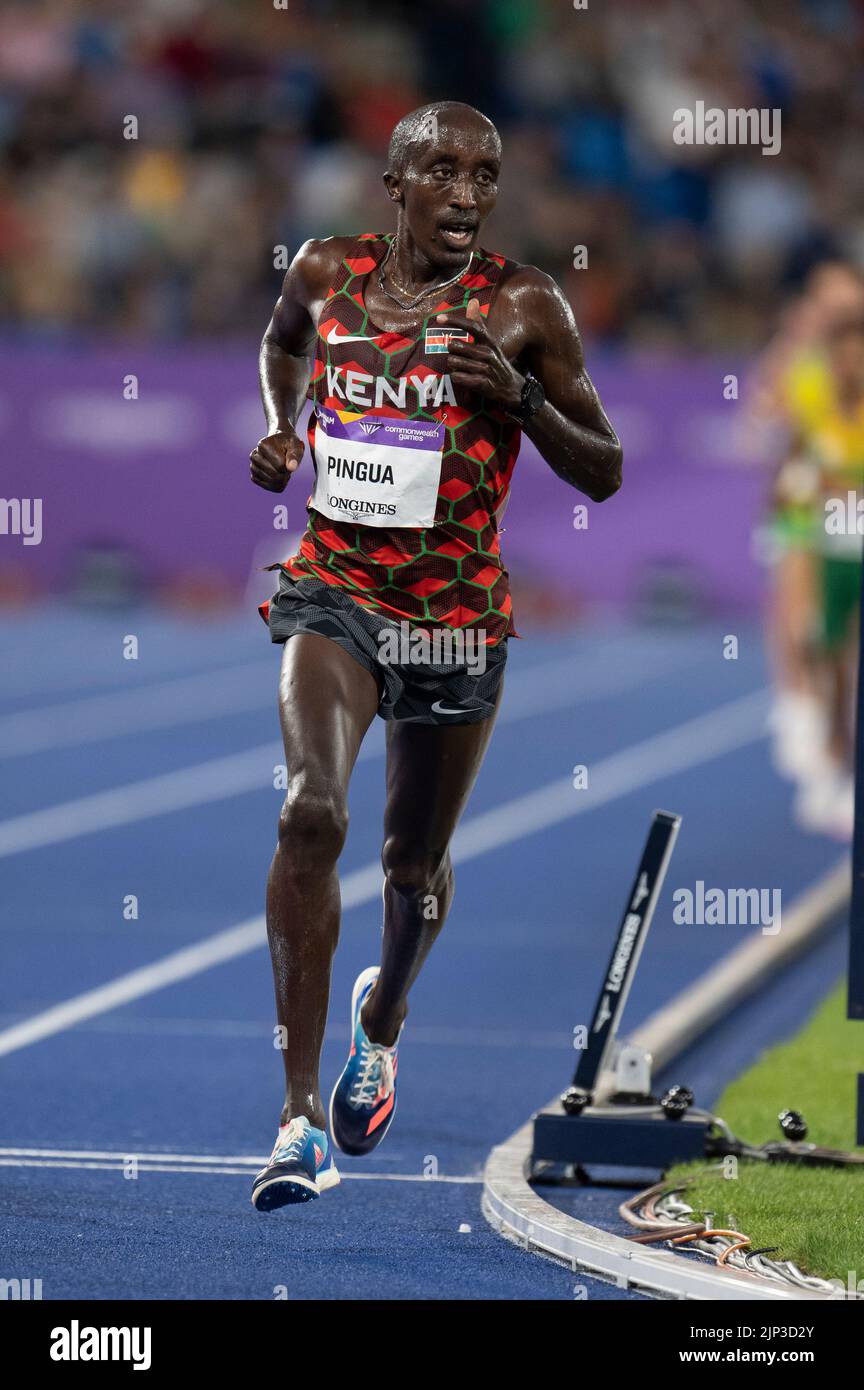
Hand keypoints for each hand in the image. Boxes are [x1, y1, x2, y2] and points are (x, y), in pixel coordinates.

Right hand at [249, 429, 303, 491]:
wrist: (280, 444)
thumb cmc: (289, 444)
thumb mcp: (295, 445)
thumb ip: (294, 455)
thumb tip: (292, 468)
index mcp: (263, 445)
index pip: (280, 465)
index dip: (289, 464)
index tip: (288, 456)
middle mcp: (254, 456)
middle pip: (275, 475)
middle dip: (286, 472)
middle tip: (287, 464)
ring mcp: (253, 467)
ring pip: (272, 482)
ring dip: (283, 478)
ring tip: (282, 467)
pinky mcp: (254, 476)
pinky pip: (269, 486)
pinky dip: (277, 483)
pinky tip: (278, 474)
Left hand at [438, 297, 523, 412]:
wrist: (513, 389)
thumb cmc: (497, 363)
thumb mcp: (490, 343)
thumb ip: (479, 323)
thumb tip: (473, 300)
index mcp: (489, 341)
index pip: (471, 326)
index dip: (455, 321)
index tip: (439, 318)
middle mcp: (487, 352)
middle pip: (455, 346)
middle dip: (452, 353)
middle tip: (460, 358)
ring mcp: (485, 368)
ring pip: (453, 362)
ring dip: (454, 367)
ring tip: (464, 370)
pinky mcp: (482, 383)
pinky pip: (457, 376)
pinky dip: (456, 378)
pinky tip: (464, 378)